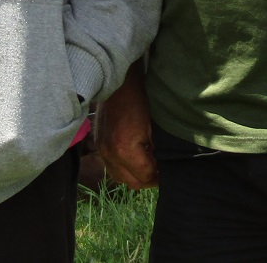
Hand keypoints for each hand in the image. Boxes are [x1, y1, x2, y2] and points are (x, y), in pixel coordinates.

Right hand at [96, 62, 157, 188]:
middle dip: (149, 179)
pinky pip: (112, 168)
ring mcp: (102, 152)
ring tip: (148, 166)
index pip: (145, 175)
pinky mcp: (99, 146)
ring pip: (121, 178)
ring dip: (136, 176)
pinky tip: (135, 159)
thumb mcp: (155, 127)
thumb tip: (161, 165)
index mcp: (125, 150)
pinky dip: (124, 168)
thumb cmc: (141, 101)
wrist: (119, 84)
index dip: (159, 175)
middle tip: (160, 171)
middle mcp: (110, 155)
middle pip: (132, 182)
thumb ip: (156, 150)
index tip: (167, 170)